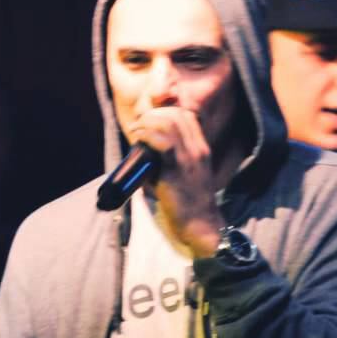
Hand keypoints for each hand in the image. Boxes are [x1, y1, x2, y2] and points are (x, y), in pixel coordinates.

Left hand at [127, 106, 225, 256]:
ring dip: (147, 123)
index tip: (148, 121)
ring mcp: (189, 158)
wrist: (200, 225)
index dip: (164, 112)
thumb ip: (168, 160)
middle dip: (153, 115)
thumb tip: (142, 153)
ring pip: (169, 123)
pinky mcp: (177, 170)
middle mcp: (198, 149)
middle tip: (138, 127)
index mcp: (200, 149)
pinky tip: (139, 142)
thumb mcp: (183, 175)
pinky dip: (147, 136)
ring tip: (136, 133)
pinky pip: (163, 142)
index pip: (186, 115)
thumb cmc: (187, 204)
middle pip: (176, 114)